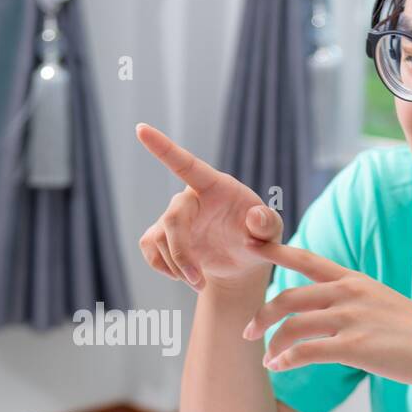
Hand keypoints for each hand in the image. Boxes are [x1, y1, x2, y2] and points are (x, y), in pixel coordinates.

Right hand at [135, 123, 281, 290]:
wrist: (243, 261)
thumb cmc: (259, 238)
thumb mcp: (271, 232)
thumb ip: (268, 223)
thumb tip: (256, 217)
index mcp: (214, 186)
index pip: (186, 164)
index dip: (164, 148)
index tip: (141, 129)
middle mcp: (190, 198)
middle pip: (172, 218)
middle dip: (181, 253)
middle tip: (198, 281)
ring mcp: (173, 217)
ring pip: (160, 239)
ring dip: (177, 267)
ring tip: (200, 282)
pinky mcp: (161, 236)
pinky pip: (150, 250)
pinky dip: (164, 268)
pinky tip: (183, 275)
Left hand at [241, 242, 411, 390]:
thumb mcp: (381, 303)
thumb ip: (351, 300)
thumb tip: (324, 312)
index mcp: (353, 280)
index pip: (306, 259)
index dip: (275, 252)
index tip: (249, 246)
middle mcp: (349, 294)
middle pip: (287, 297)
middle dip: (261, 315)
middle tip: (248, 332)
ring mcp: (351, 319)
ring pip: (292, 326)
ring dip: (272, 344)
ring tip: (266, 359)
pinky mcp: (354, 346)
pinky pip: (306, 352)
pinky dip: (286, 360)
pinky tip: (279, 368)